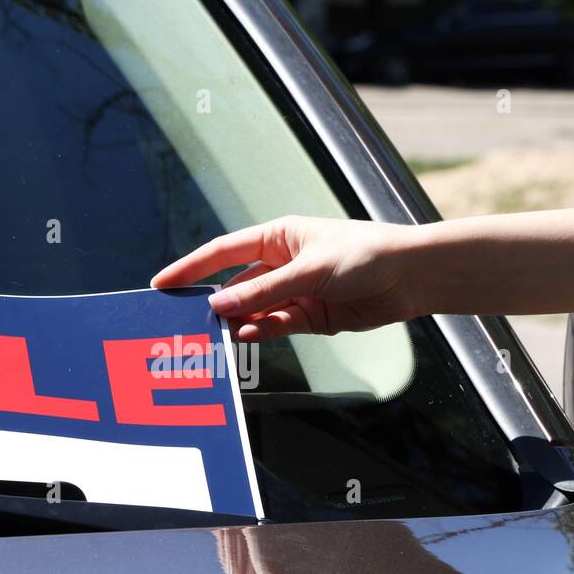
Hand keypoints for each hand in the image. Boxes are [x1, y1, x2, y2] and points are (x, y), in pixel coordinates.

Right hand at [150, 216, 425, 340]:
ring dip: (237, 322)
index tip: (161, 284)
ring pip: (254, 310)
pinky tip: (246, 337)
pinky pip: (276, 325)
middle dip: (212, 303)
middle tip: (183, 323)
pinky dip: (262, 332)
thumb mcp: (309, 270)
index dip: (190, 268)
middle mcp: (282, 264)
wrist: (412, 276)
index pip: (222, 253)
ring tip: (213, 336)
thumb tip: (218, 306)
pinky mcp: (311, 316)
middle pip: (235, 286)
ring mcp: (295, 291)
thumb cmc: (365, 255)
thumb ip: (263, 292)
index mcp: (277, 237)